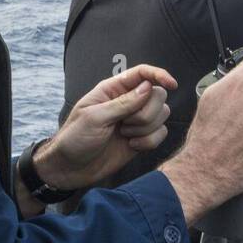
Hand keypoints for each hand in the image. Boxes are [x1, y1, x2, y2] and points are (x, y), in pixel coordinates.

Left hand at [33, 65, 177, 192]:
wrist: (71, 169)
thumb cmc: (75, 139)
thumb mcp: (94, 118)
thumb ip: (123, 102)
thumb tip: (148, 87)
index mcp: (113, 90)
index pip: (142, 73)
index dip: (159, 75)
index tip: (172, 84)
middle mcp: (128, 102)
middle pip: (157, 95)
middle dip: (146, 112)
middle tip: (125, 123)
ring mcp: (136, 121)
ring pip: (162, 114)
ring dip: (146, 128)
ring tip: (124, 135)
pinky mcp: (142, 138)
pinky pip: (161, 134)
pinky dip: (149, 141)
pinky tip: (131, 146)